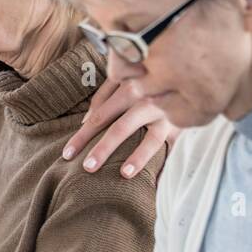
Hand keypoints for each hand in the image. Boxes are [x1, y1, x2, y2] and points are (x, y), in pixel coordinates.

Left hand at [61, 76, 178, 177]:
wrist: (184, 67)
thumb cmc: (145, 73)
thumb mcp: (122, 77)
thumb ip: (102, 97)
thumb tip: (84, 121)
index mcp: (129, 89)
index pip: (99, 117)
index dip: (82, 136)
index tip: (67, 155)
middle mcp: (147, 101)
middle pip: (120, 128)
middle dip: (103, 148)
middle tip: (88, 168)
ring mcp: (167, 114)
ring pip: (151, 140)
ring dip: (138, 157)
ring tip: (124, 174)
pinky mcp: (182, 125)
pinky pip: (173, 149)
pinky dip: (166, 167)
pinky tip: (155, 184)